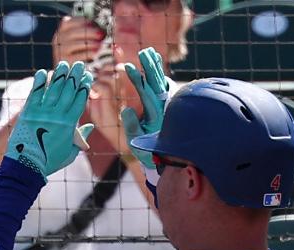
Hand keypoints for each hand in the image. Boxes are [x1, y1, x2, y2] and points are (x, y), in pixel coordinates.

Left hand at [4, 62, 95, 176]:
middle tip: (80, 65)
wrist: (26, 166)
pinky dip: (39, 82)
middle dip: (75, 76)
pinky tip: (43, 72)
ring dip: (59, 75)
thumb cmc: (50, 161)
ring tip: (64, 64)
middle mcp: (57, 115)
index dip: (84, 86)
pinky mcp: (28, 112)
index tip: (88, 77)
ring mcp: (42, 112)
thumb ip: (81, 138)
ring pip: (53, 89)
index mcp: (70, 125)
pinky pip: (35, 93)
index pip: (80, 100)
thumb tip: (90, 126)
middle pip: (68, 91)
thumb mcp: (70, 153)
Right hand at [52, 16, 105, 63]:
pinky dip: (87, 54)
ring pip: (74, 44)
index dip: (83, 22)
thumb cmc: (78, 51)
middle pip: (73, 33)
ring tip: (100, 44)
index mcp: (62, 30)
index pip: (70, 22)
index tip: (94, 24)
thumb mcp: (80, 38)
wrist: (70, 70)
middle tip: (101, 34)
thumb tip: (100, 29)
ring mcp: (60, 50)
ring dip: (89, 43)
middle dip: (89, 32)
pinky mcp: (65, 62)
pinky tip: (95, 53)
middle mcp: (58, 39)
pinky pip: (77, 56)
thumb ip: (86, 30)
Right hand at [118, 46, 168, 170]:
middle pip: (157, 83)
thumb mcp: (135, 141)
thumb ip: (131, 126)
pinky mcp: (167, 101)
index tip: (127, 67)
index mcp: (155, 116)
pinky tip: (155, 59)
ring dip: (154, 66)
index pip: (146, 94)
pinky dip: (159, 70)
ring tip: (148, 51)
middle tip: (143, 52)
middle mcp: (164, 107)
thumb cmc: (146, 149)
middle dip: (149, 67)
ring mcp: (167, 103)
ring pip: (161, 81)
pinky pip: (163, 82)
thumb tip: (127, 108)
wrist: (164, 155)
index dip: (136, 80)